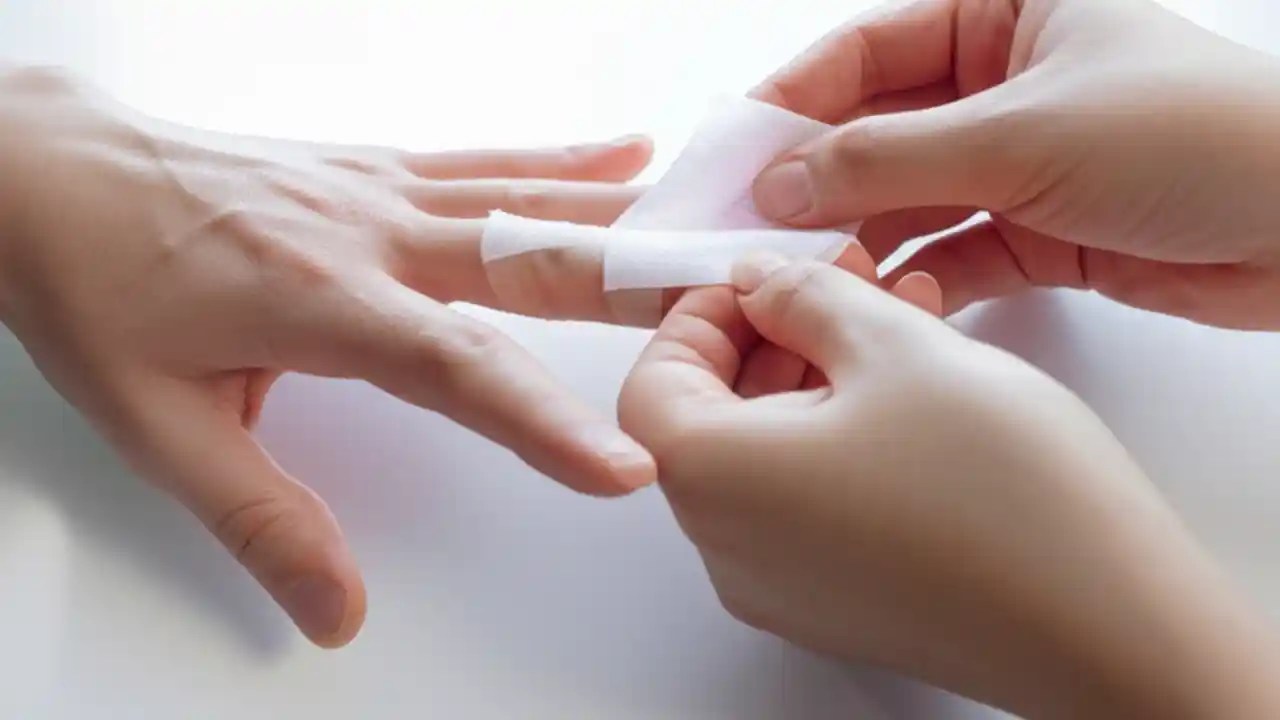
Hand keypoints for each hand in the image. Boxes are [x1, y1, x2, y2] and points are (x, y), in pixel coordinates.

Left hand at [0, 67, 658, 646]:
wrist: (44, 174)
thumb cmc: (92, 285)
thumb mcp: (156, 426)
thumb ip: (258, 518)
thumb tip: (333, 607)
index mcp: (324, 304)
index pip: (464, 371)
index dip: (551, 422)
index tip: (628, 463)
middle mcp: (369, 236)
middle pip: (530, 260)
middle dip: (638, 284)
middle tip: (733, 295)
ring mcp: (376, 190)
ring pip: (525, 199)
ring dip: (624, 214)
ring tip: (713, 217)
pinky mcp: (370, 168)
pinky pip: (484, 160)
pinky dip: (560, 158)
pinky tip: (620, 154)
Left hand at [619, 251, 1279, 717]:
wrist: (1111, 629)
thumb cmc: (1005, 493)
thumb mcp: (898, 347)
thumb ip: (806, 296)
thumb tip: (759, 282)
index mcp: (713, 481)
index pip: (651, 380)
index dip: (700, 316)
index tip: (764, 278)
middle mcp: (728, 549)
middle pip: (708, 418)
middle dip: (772, 336)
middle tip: (841, 286)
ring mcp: (782, 589)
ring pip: (766, 456)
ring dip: (815, 379)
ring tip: (898, 323)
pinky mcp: (837, 607)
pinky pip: (807, 503)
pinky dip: (837, 438)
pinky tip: (911, 395)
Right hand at [749, 0, 1279, 329]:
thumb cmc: (1193, 139)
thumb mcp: (1020, 133)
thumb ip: (887, 159)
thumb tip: (778, 181)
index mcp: (1003, 9)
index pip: (865, 50)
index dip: (792, 105)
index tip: (731, 161)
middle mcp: (1004, 79)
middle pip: (877, 129)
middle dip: (815, 182)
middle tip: (747, 232)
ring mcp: (1019, 158)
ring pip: (907, 197)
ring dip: (857, 237)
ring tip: (799, 277)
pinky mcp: (1040, 230)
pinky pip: (952, 251)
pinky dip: (914, 278)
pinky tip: (875, 303)